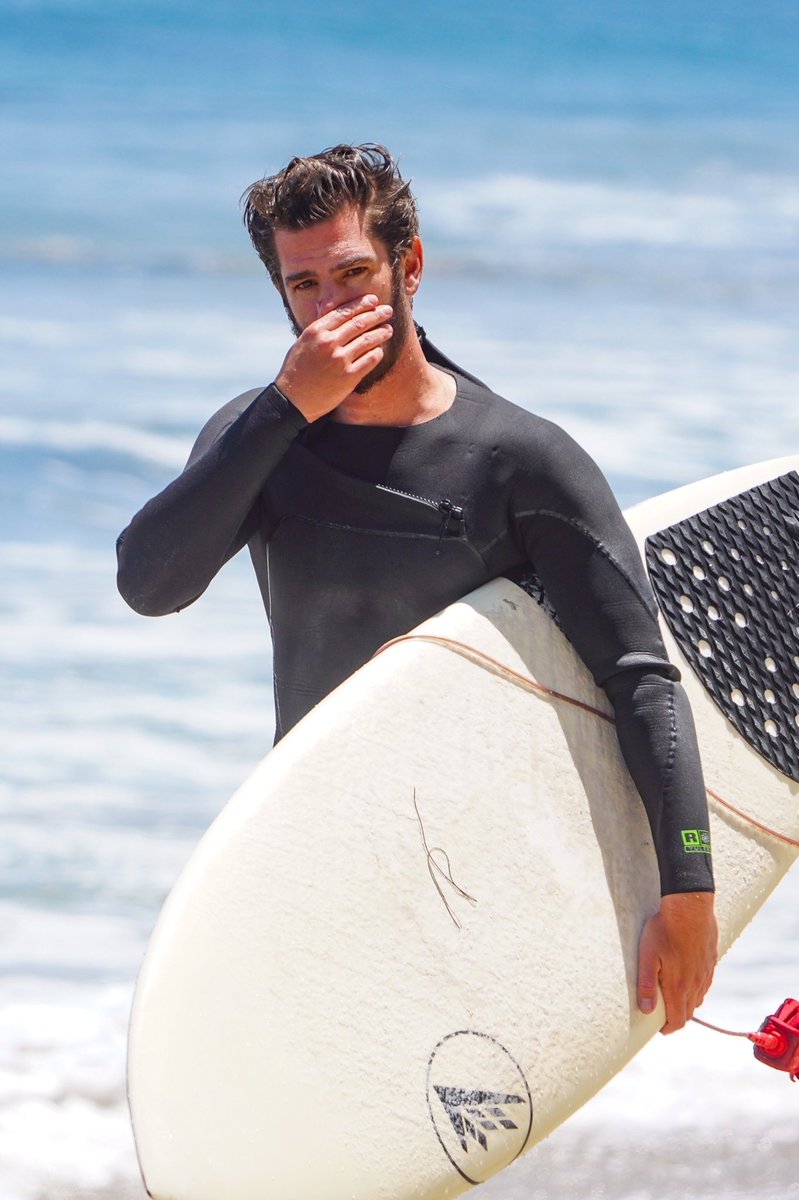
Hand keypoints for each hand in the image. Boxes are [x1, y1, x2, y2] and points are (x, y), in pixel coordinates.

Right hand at [275, 294, 393, 421]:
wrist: (293, 399)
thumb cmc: (296, 370)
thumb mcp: (303, 342)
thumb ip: (319, 327)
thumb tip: (331, 309)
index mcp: (316, 331)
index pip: (344, 311)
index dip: (361, 304)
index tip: (373, 300)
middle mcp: (328, 343)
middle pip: (359, 323)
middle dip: (376, 314)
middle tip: (387, 310)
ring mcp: (339, 360)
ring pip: (367, 340)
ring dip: (381, 333)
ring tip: (388, 330)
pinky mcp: (348, 377)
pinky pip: (370, 360)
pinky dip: (377, 353)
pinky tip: (379, 350)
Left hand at [637, 891, 717, 1033]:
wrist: (690, 907)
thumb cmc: (664, 929)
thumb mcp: (648, 956)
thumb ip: (647, 984)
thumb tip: (645, 1010)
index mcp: (679, 986)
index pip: (678, 1020)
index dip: (669, 1029)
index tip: (660, 1029)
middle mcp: (695, 983)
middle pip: (689, 1012)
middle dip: (677, 1017)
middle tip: (664, 1015)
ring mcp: (705, 972)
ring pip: (699, 998)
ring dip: (687, 1004)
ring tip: (674, 999)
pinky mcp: (711, 960)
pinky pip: (706, 983)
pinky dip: (697, 989)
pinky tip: (689, 980)